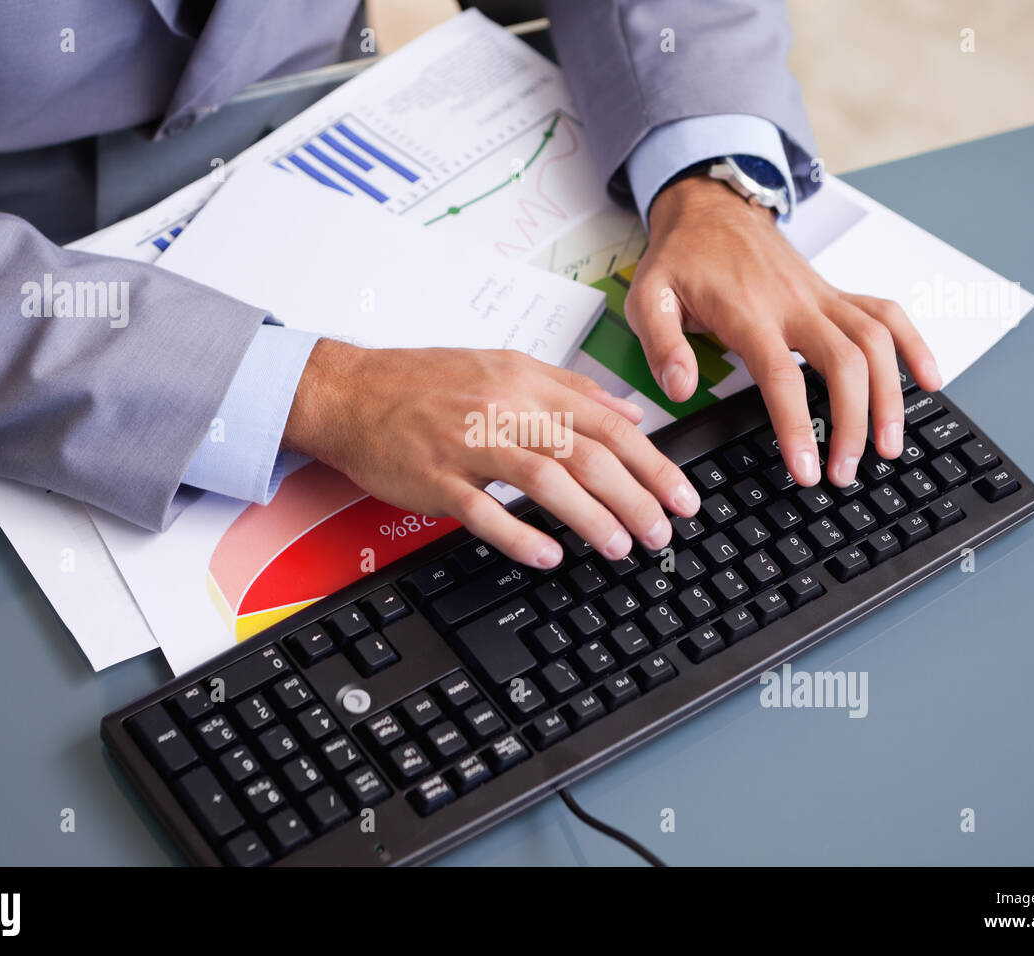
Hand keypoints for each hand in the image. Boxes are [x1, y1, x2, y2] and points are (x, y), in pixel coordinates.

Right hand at [282, 340, 700, 568]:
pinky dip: (518, 533)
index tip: (681, 495)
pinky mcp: (434, 477)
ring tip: (621, 545)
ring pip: (543, 479)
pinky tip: (548, 555)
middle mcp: (503, 408)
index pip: (606, 424)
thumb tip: (630, 413)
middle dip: (635, 496)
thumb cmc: (426, 383)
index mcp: (526, 382)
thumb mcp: (505, 367)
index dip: (651, 463)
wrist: (352, 391)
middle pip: (585, 453)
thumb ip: (571, 390)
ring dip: (589, 516)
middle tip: (663, 531)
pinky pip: (482, 509)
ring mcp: (467, 442)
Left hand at [626, 175, 942, 487]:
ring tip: (890, 447)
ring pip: (877, 341)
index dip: (798, 427)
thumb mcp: (648, 296)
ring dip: (891, 395)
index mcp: (748, 312)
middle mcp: (795, 303)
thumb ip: (661, 344)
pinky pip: (886, 315)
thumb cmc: (681, 257)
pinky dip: (914, 346)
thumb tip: (680, 389)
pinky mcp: (836, 293)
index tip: (807, 470)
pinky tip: (930, 381)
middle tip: (846, 472)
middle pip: (846, 362)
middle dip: (855, 423)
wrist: (711, 208)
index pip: (782, 376)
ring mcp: (822, 297)